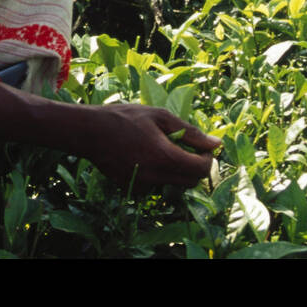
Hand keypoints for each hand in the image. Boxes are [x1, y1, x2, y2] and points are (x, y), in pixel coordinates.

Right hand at [84, 103, 220, 189]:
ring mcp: (143, 185)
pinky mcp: (132, 189)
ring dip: (177, 170)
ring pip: (174, 184)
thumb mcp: (160, 117)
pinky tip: (145, 157)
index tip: (203, 147)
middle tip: (188, 148)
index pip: (202, 169)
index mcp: (166, 156)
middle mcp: (156, 176)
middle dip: (196, 167)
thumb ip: (191, 132)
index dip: (208, 159)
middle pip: (191, 181)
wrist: (89, 132)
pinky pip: (155, 185)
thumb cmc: (125, 118)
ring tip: (162, 148)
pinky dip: (159, 174)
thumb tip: (217, 143)